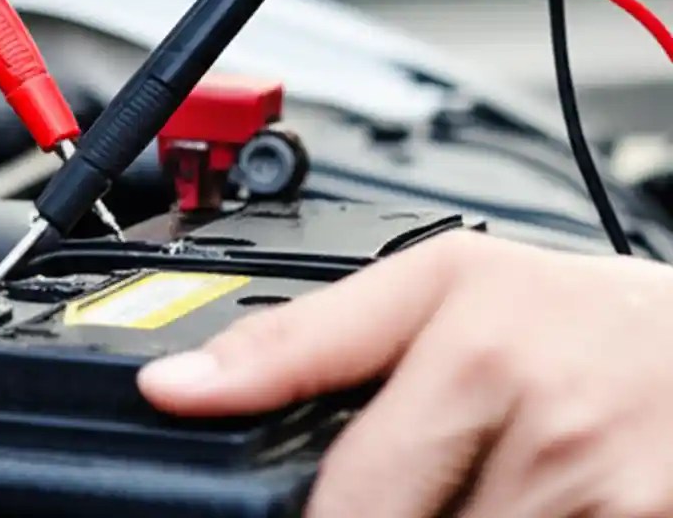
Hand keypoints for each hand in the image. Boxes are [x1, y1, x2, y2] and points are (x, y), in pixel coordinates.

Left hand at [138, 231, 672, 516]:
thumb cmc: (571, 313)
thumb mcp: (433, 287)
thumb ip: (297, 341)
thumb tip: (175, 388)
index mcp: (476, 357)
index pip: (350, 500)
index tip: (285, 513)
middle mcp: (551, 435)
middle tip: (406, 482)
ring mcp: (608, 502)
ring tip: (456, 486)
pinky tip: (501, 503)